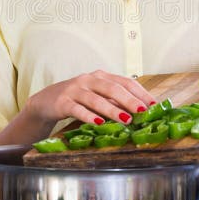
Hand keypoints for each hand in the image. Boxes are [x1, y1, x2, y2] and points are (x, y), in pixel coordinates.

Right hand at [26, 70, 155, 126]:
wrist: (45, 102)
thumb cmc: (77, 99)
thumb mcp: (97, 96)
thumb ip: (114, 101)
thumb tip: (139, 111)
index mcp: (101, 76)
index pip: (124, 82)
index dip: (140, 92)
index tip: (153, 104)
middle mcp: (89, 79)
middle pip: (112, 88)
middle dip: (129, 100)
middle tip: (142, 111)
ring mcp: (75, 90)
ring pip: (96, 99)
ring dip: (112, 110)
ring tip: (126, 120)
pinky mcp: (63, 102)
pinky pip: (78, 109)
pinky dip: (89, 116)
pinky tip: (99, 123)